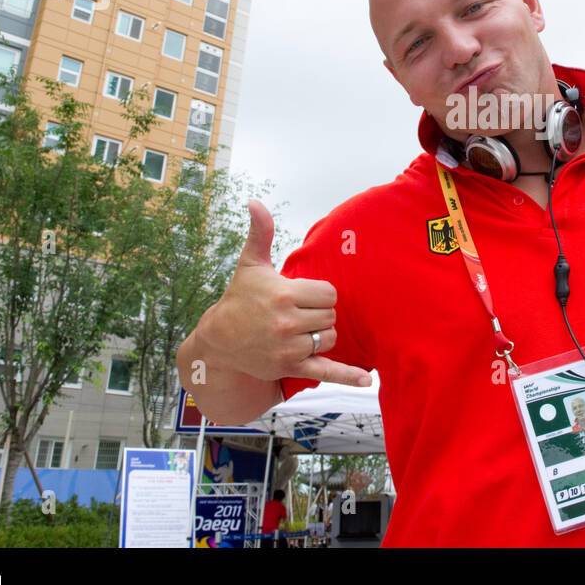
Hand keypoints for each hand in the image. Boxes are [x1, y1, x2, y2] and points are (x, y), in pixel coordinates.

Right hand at [194, 199, 372, 386]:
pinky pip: (325, 371)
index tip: (302, 295)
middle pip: (331, 316)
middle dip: (319, 314)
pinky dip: (347, 377)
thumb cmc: (239, 299)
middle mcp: (287, 322)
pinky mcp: (290, 368)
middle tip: (298, 313)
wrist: (218, 341)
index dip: (320, 294)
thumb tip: (255, 202)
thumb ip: (260, 233)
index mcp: (284, 294)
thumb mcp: (251, 265)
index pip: (329, 293)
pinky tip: (366, 382)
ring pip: (330, 338)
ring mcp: (289, 348)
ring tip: (299, 331)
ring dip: (321, 335)